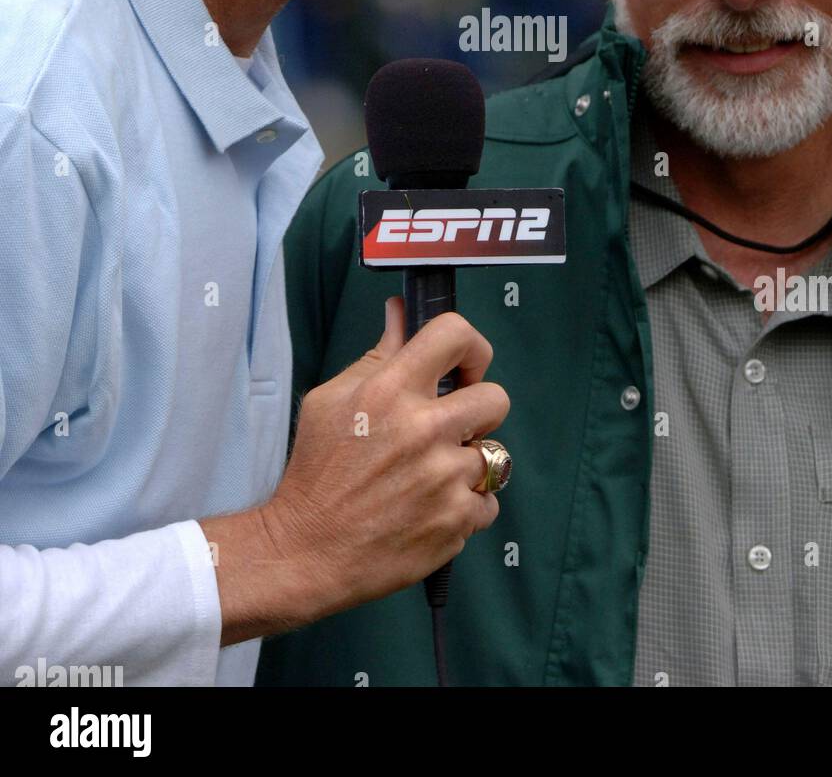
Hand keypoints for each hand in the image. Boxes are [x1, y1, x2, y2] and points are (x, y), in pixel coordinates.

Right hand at [258, 298, 508, 624]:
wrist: (305, 551)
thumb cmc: (316, 473)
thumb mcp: (332, 400)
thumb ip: (378, 354)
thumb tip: (401, 310)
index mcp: (391, 391)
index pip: (455, 335)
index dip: (470, 348)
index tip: (463, 369)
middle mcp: (425, 430)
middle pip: (496, 399)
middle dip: (479, 411)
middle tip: (452, 428)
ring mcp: (445, 479)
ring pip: (493, 456)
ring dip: (467, 465)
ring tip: (432, 477)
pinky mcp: (456, 521)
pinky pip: (488, 502)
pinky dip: (466, 507)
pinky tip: (432, 509)